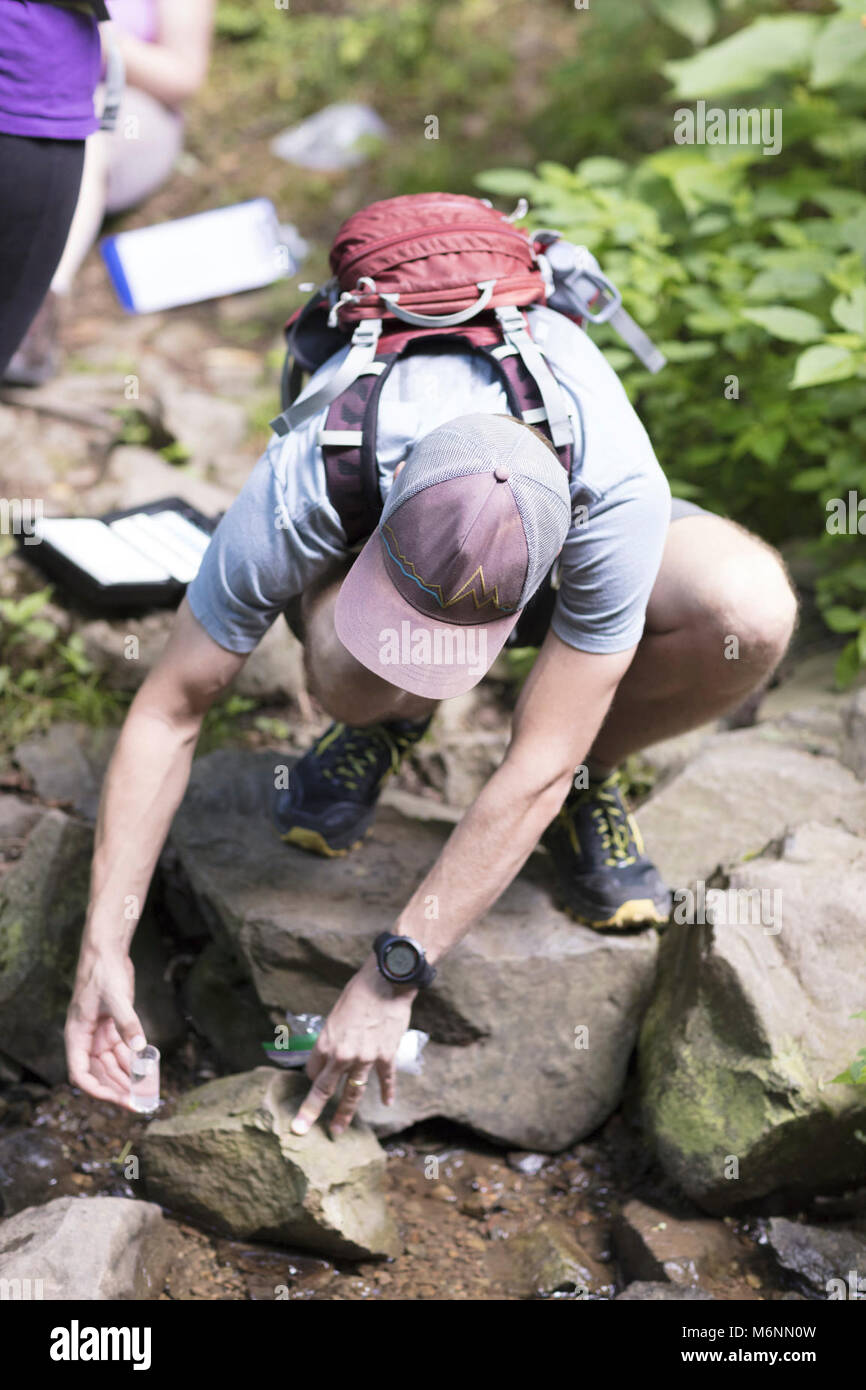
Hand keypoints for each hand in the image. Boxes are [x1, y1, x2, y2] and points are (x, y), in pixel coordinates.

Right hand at [65, 948, 145, 1109]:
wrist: (107, 952)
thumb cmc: (103, 972)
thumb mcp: (116, 997)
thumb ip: (128, 1022)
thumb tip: (140, 1047)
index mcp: (77, 1034)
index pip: (80, 1072)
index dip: (95, 1089)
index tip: (115, 1098)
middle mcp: (86, 1039)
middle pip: (99, 1073)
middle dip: (116, 1088)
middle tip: (137, 1101)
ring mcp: (100, 1034)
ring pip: (112, 1065)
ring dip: (127, 1078)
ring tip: (145, 1091)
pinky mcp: (113, 1028)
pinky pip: (123, 1051)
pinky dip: (133, 1062)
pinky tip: (147, 1070)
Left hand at [291, 955, 413, 1137]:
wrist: (386, 983)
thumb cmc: (358, 993)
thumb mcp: (335, 1014)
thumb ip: (332, 1037)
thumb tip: (333, 1050)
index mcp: (325, 1043)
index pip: (312, 1071)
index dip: (312, 1076)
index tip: (315, 1079)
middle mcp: (342, 1055)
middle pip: (324, 1090)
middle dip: (310, 1111)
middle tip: (300, 1128)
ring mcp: (365, 1059)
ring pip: (352, 1094)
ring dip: (344, 1114)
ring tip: (337, 1130)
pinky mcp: (386, 1057)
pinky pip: (385, 1081)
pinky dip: (387, 1093)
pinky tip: (386, 1103)